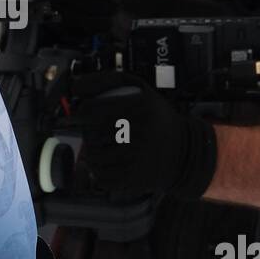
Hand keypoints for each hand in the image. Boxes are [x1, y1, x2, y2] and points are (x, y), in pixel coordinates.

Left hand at [68, 71, 216, 199]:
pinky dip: (97, 170)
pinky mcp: (134, 178)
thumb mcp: (140, 89)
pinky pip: (101, 176)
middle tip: (93, 131)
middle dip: (87, 132)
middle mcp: (140, 133)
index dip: (82, 111)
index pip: (91, 110)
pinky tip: (105, 162)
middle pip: (91, 134)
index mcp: (141, 108)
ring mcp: (136, 158)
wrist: (184, 150)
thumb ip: (108, 80)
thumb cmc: (155, 116)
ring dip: (91, 152)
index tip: (84, 113)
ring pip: (93, 156)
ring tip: (99, 147)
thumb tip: (75, 85)